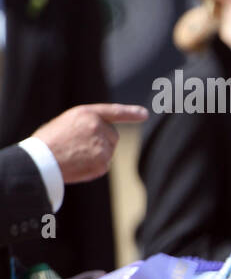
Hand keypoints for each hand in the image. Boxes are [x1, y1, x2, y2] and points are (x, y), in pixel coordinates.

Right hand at [32, 104, 148, 184]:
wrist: (40, 161)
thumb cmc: (47, 142)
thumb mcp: (65, 123)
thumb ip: (86, 125)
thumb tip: (101, 136)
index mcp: (86, 114)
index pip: (113, 112)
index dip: (130, 113)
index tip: (144, 114)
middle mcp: (98, 127)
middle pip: (112, 136)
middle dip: (103, 141)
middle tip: (80, 147)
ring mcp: (102, 145)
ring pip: (108, 151)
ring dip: (97, 155)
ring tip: (74, 155)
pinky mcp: (103, 162)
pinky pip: (103, 165)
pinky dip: (94, 167)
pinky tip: (77, 165)